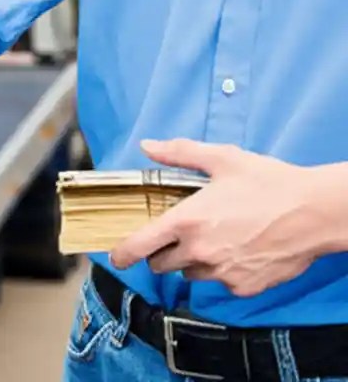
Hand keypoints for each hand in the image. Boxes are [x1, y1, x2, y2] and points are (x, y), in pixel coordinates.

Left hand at [109, 139, 340, 297]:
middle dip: (164, 252)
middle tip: (181, 235)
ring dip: (194, 261)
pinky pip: (222, 282)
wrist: (316, 212)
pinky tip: (241, 249)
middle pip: (161, 264)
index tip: (117, 257)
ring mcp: (222, 272)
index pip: (138, 247)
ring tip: (218, 238)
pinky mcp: (244, 286)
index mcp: (186, 221)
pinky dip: (224, 271)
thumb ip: (179, 153)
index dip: (122, 254)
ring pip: (191, 274)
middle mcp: (199, 251)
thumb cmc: (270, 183)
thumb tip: (148, 146)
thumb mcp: (222, 159)